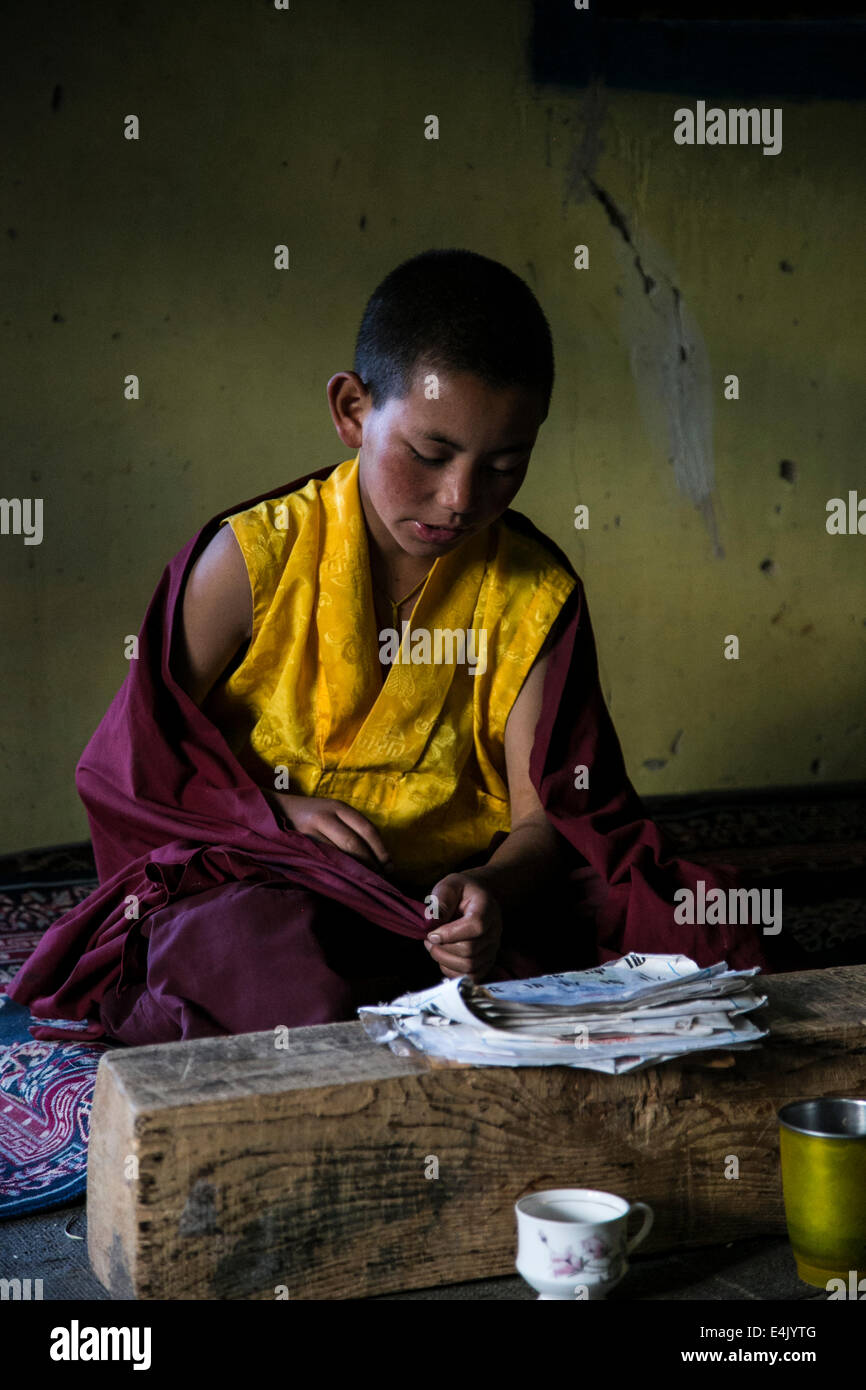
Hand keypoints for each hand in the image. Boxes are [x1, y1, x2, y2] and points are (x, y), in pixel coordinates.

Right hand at [265, 791, 391, 871]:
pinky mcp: (297, 843)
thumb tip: (378, 858)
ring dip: (352, 871)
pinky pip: (319, 861)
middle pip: (354, 843)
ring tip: (363, 885)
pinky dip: (333, 872)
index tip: (389, 867)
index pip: (367, 829)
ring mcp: (309, 830)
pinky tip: (340, 881)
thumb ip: (350, 829)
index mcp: (339, 807)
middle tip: (378, 881)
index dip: (380, 850)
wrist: (273, 809)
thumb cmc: (309, 815)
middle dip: (368, 864)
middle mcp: (325, 816)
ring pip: (336, 854)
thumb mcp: (331, 813)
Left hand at [424, 872, 502, 981]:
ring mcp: (493, 947)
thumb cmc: (461, 892)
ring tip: (434, 947)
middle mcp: (494, 930)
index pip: (475, 925)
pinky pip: (472, 976)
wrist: (476, 898)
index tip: (432, 933)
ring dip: (445, 960)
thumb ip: (441, 900)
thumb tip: (431, 921)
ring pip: (470, 966)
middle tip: (428, 939)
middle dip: (443, 948)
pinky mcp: (487, 961)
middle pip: (470, 950)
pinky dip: (453, 971)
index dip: (450, 934)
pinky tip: (444, 957)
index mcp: (487, 907)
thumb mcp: (449, 886)